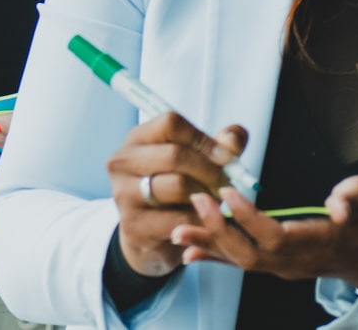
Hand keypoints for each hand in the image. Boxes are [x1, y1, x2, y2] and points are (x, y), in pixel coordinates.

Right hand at [106, 113, 249, 277]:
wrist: (150, 235)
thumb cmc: (174, 188)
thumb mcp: (194, 162)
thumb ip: (218, 146)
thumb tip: (234, 139)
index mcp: (138, 137)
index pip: (171, 123)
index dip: (204, 139)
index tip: (226, 156)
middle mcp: (123, 161)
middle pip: (175, 155)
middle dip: (210, 170)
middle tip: (227, 185)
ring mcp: (124, 194)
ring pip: (178, 186)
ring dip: (207, 195)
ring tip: (216, 202)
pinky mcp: (133, 225)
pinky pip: (179, 218)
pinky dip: (200, 220)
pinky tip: (205, 221)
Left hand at [170, 174, 357, 286]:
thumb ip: (355, 199)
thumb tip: (337, 205)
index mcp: (319, 242)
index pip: (276, 236)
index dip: (248, 218)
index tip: (226, 192)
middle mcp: (297, 261)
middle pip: (251, 254)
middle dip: (219, 231)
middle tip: (194, 201)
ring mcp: (285, 267)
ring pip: (241, 261)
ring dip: (209, 246)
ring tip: (178, 230)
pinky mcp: (276, 264)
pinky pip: (241, 264)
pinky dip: (214, 257)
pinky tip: (189, 250)